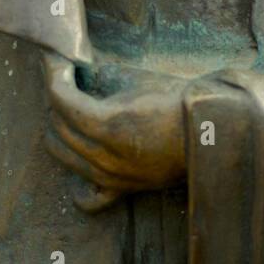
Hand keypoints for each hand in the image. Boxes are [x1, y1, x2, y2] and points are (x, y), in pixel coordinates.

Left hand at [43, 56, 188, 208]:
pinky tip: (81, 164)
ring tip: (68, 114)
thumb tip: (72, 69)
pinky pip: (88, 199)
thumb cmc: (173, 100)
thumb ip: (97, 78)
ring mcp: (111, 177)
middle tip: (64, 85)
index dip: (55, 77)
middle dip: (55, 103)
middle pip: (58, 127)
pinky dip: (78, 185)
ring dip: (60, 132)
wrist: (208, 130)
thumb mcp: (133, 81)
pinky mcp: (122, 189)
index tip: (57, 65)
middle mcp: (104, 156)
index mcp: (107, 124)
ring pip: (64, 156)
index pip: (61, 100)